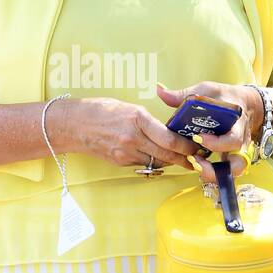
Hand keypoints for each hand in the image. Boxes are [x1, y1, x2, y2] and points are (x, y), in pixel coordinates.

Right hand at [48, 96, 205, 170]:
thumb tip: (167, 131)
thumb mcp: (129, 108)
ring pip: (157, 162)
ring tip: (181, 159)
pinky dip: (152, 161)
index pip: (170, 139)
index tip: (198, 148)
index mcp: (138, 120)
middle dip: (185, 159)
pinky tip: (156, 156)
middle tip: (197, 160)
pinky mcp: (120, 162)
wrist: (75, 125)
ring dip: (169, 161)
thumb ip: (148, 121)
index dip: (187, 147)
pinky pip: (143, 163)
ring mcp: (126, 153)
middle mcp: (133, 139)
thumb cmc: (101, 110)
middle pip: (167, 155)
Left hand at [156, 80, 263, 184]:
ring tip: (195, 167)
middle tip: (195, 162)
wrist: (245, 105)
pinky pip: (226, 172)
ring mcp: (237, 153)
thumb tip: (160, 91)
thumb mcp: (207, 90)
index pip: (233, 139)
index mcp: (237, 124)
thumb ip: (184, 94)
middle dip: (216, 169)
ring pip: (233, 172)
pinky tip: (196, 167)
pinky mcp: (231, 158)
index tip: (197, 138)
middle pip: (237, 164)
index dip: (216, 143)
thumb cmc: (224, 97)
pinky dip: (213, 173)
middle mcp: (240, 143)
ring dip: (214, 174)